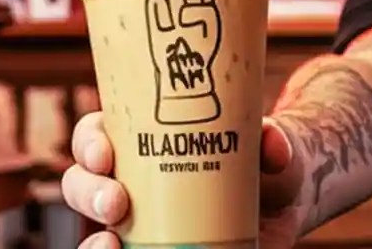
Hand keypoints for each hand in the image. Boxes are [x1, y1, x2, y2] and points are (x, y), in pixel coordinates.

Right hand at [62, 112, 307, 248]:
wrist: (289, 204)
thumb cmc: (268, 163)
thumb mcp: (274, 146)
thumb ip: (275, 141)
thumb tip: (273, 147)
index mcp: (145, 141)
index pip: (97, 134)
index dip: (89, 142)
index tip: (105, 155)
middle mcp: (132, 181)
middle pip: (81, 184)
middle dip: (87, 192)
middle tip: (116, 203)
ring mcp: (140, 224)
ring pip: (94, 233)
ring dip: (92, 243)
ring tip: (112, 247)